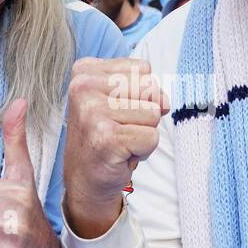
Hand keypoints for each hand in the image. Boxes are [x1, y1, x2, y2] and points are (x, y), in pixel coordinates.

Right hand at [63, 57, 168, 237]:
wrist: (86, 178)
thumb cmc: (105, 136)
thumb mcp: (122, 101)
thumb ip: (147, 90)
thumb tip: (164, 102)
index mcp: (85, 70)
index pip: (143, 69)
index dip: (140, 94)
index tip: (116, 111)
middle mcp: (83, 87)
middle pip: (150, 88)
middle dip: (144, 113)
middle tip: (120, 129)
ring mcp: (92, 112)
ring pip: (153, 113)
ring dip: (143, 133)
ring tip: (120, 141)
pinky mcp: (105, 137)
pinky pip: (152, 137)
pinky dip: (143, 150)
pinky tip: (121, 154)